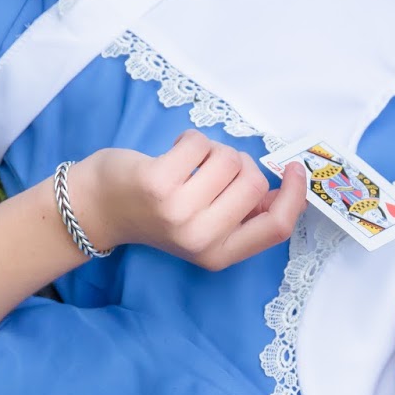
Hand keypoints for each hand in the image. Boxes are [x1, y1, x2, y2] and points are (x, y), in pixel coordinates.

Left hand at [79, 130, 306, 270]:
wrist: (99, 210)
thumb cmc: (157, 213)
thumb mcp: (205, 228)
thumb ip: (245, 216)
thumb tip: (286, 194)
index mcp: (218, 254)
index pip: (276, 227)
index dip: (295, 195)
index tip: (296, 169)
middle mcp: (200, 239)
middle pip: (254, 183)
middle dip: (241, 164)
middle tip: (213, 167)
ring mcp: (178, 212)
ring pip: (229, 159)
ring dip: (212, 150)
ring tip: (188, 164)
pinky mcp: (158, 183)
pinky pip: (199, 143)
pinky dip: (190, 139)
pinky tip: (172, 153)